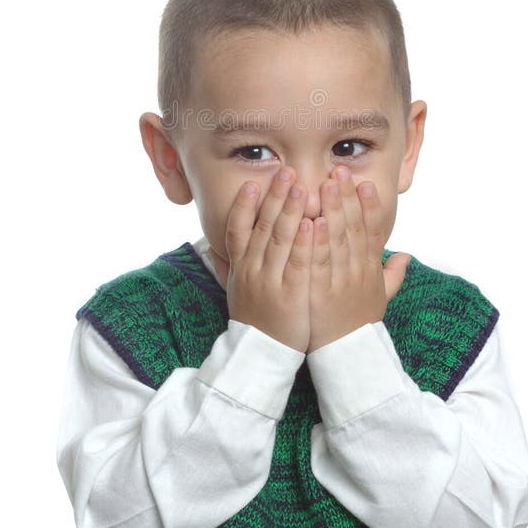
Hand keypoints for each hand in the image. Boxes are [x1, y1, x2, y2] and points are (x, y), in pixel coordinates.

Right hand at [224, 167, 312, 351]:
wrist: (261, 356)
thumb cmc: (255, 317)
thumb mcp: (238, 288)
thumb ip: (232, 262)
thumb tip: (217, 242)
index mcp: (241, 267)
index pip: (238, 230)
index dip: (244, 206)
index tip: (252, 183)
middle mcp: (252, 270)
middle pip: (262, 227)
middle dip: (275, 197)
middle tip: (286, 171)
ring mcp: (269, 282)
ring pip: (279, 239)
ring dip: (289, 210)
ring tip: (299, 185)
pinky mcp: (290, 295)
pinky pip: (297, 264)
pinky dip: (303, 243)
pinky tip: (310, 223)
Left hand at [308, 166, 410, 352]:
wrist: (346, 359)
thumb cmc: (359, 326)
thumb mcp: (380, 299)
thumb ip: (393, 275)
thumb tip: (405, 255)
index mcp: (371, 271)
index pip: (372, 233)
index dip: (370, 207)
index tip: (365, 183)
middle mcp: (358, 273)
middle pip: (353, 229)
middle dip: (347, 198)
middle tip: (340, 171)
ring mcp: (340, 282)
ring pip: (337, 240)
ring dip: (332, 210)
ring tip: (326, 184)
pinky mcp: (320, 294)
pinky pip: (318, 264)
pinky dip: (316, 242)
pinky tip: (312, 221)